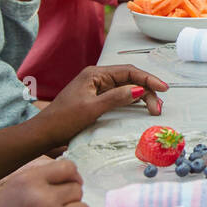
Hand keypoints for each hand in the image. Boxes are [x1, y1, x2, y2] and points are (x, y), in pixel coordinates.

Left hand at [38, 64, 167, 145]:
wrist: (43, 134)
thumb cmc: (63, 120)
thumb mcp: (91, 109)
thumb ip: (116, 97)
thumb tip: (138, 90)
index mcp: (95, 74)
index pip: (128, 72)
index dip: (148, 79)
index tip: (163, 89)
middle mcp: (97, 78)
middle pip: (129, 79)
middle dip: (147, 90)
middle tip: (158, 107)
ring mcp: (97, 89)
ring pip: (126, 88)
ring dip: (141, 97)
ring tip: (154, 109)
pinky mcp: (96, 100)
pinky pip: (119, 97)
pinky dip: (132, 102)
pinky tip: (140, 108)